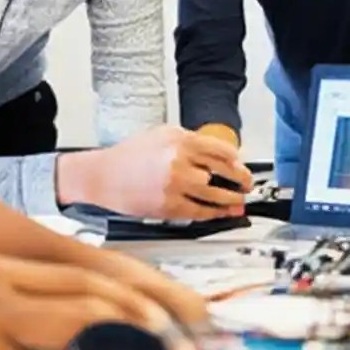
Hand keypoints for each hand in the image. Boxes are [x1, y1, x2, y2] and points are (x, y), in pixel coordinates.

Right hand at [59, 125, 253, 220]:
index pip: (222, 150)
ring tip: (238, 202)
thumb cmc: (129, 155)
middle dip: (241, 180)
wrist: (102, 175)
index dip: (237, 161)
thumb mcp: (162, 135)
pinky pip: (199, 212)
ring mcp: (175, 185)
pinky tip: (220, 212)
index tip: (242, 167)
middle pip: (224, 172)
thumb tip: (219, 155)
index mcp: (180, 140)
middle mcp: (179, 161)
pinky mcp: (167, 206)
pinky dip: (213, 214)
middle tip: (246, 185)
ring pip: (215, 195)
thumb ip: (190, 142)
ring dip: (231, 200)